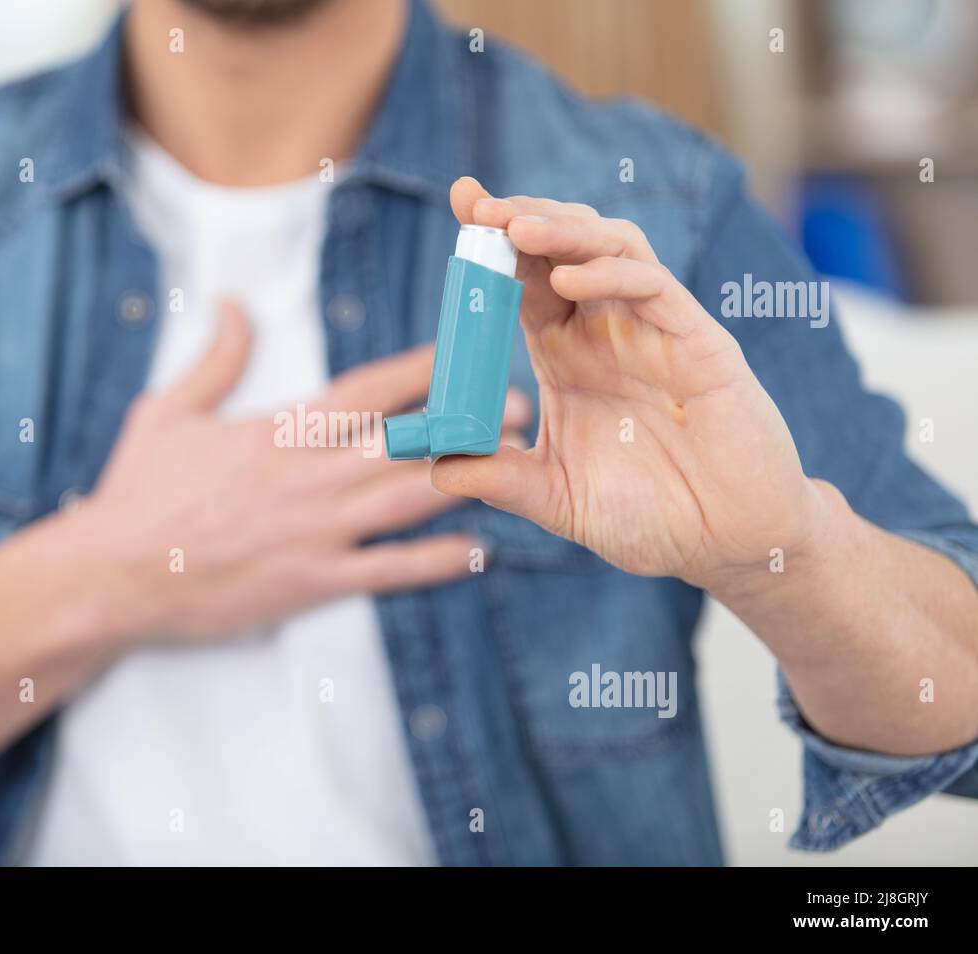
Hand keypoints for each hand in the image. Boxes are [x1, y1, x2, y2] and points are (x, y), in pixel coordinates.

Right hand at [69, 299, 530, 641]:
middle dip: (466, 422)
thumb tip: (228, 301)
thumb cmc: (138, 492)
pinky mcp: (312, 584)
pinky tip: (476, 552)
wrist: (110, 577)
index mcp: (279, 430)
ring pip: (410, 501)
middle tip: (515, 408)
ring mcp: (314, 533)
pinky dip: (436, 563)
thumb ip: (214, 360)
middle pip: (408, 441)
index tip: (466, 350)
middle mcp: (308, 476)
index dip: (425, 367)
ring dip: (466, 480)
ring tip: (512, 465)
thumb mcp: (168, 412)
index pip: (369, 389)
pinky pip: (390, 572)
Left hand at [431, 178, 825, 591]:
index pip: (524, 282)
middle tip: (476, 204)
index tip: (459, 205)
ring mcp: (654, 332)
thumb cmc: (648, 517)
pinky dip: (612, 275)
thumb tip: (431, 464)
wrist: (727, 545)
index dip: (493, 243)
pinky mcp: (699, 345)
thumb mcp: (557, 498)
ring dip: (564, 232)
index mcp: (567, 356)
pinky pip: (655, 289)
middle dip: (520, 217)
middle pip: (562, 250)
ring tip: (516, 228)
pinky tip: (570, 281)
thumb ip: (500, 478)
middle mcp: (607, 332)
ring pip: (610, 250)